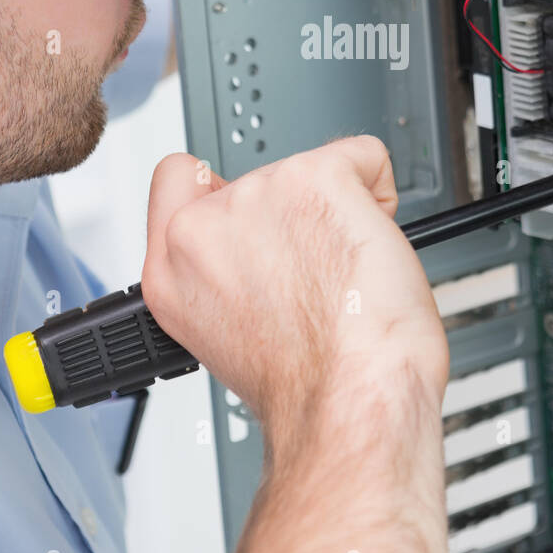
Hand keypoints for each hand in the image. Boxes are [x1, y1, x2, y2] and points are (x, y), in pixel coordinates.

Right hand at [142, 137, 447, 456]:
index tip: (249, 220)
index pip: (177, 178)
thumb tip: (264, 254)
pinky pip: (365, 157)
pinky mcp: (315, 177)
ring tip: (343, 275)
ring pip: (312, 170)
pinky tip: (371, 246)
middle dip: (294, 217)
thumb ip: (228, 278)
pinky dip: (381, 193)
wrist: (353, 396)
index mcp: (171, 272)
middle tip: (313, 276)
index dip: (220, 191)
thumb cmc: (314, 385)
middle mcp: (202, 231)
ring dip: (338, 211)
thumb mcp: (233, 337)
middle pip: (258, 179)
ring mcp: (256, 195)